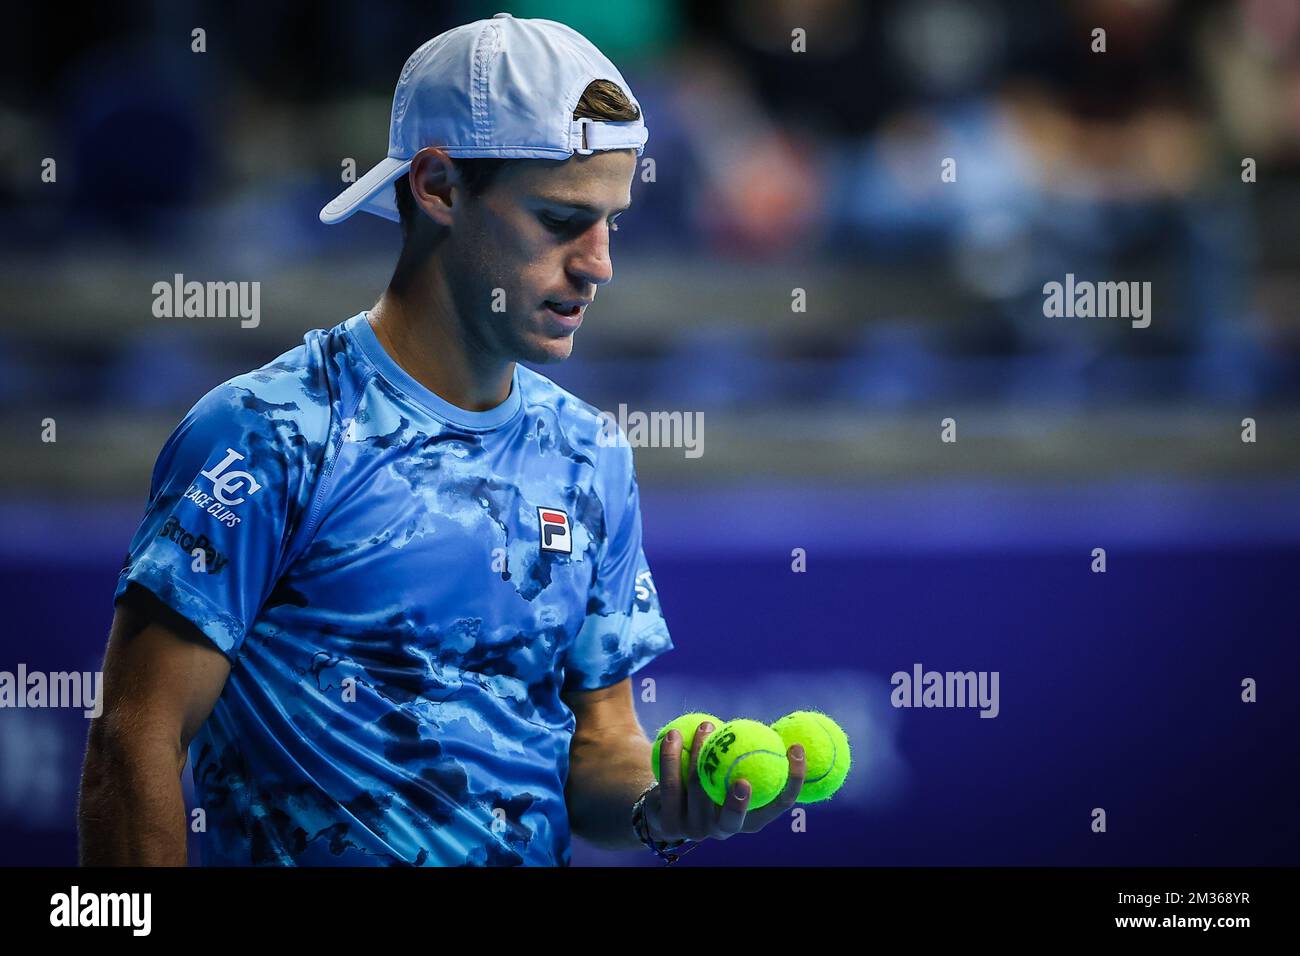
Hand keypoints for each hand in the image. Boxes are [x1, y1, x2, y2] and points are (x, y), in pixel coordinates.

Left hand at [641, 720, 805, 842]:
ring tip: (707, 725)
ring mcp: (695, 830)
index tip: (797, 748)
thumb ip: (752, 751)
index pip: (779, 805)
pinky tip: (674, 733)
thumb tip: (784, 720)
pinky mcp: (669, 824)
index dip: (794, 780)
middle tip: (742, 780)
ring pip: (697, 791)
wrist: (666, 801)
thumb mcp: (735, 764)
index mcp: (751, 819)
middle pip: (732, 820)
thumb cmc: (711, 775)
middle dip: (738, 804)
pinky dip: (671, 757)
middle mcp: (724, 830)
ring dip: (701, 753)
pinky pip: (670, 785)